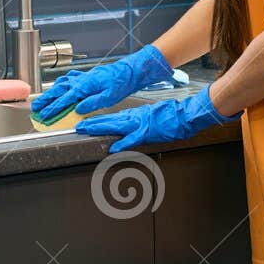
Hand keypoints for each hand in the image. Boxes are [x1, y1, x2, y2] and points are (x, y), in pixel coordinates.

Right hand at [31, 45, 171, 121]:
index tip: (44, 115)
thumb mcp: (109, 97)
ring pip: (62, 83)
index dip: (53, 108)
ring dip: (51, 92)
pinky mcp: (87, 76)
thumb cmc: (122, 82)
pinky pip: (69, 78)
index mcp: (85, 85)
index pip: (65, 99)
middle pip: (59, 90)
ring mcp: (83, 77)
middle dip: (46, 100)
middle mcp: (82, 80)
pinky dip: (61, 82)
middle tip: (35, 108)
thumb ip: (92, 103)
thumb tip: (78, 109)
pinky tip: (59, 85)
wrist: (130, 70)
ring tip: (42, 99)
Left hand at [75, 88, 237, 152]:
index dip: (99, 121)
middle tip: (79, 126)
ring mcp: (141, 125)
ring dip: (101, 129)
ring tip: (87, 130)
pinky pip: (133, 139)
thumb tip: (129, 129)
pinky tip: (112, 147)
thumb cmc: (172, 116)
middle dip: (94, 124)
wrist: (185, 115)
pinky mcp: (148, 132)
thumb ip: (140, 122)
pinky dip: (123, 143)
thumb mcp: (153, 116)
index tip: (87, 123)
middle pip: (111, 121)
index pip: (114, 118)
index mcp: (137, 115)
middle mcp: (136, 118)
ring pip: (117, 126)